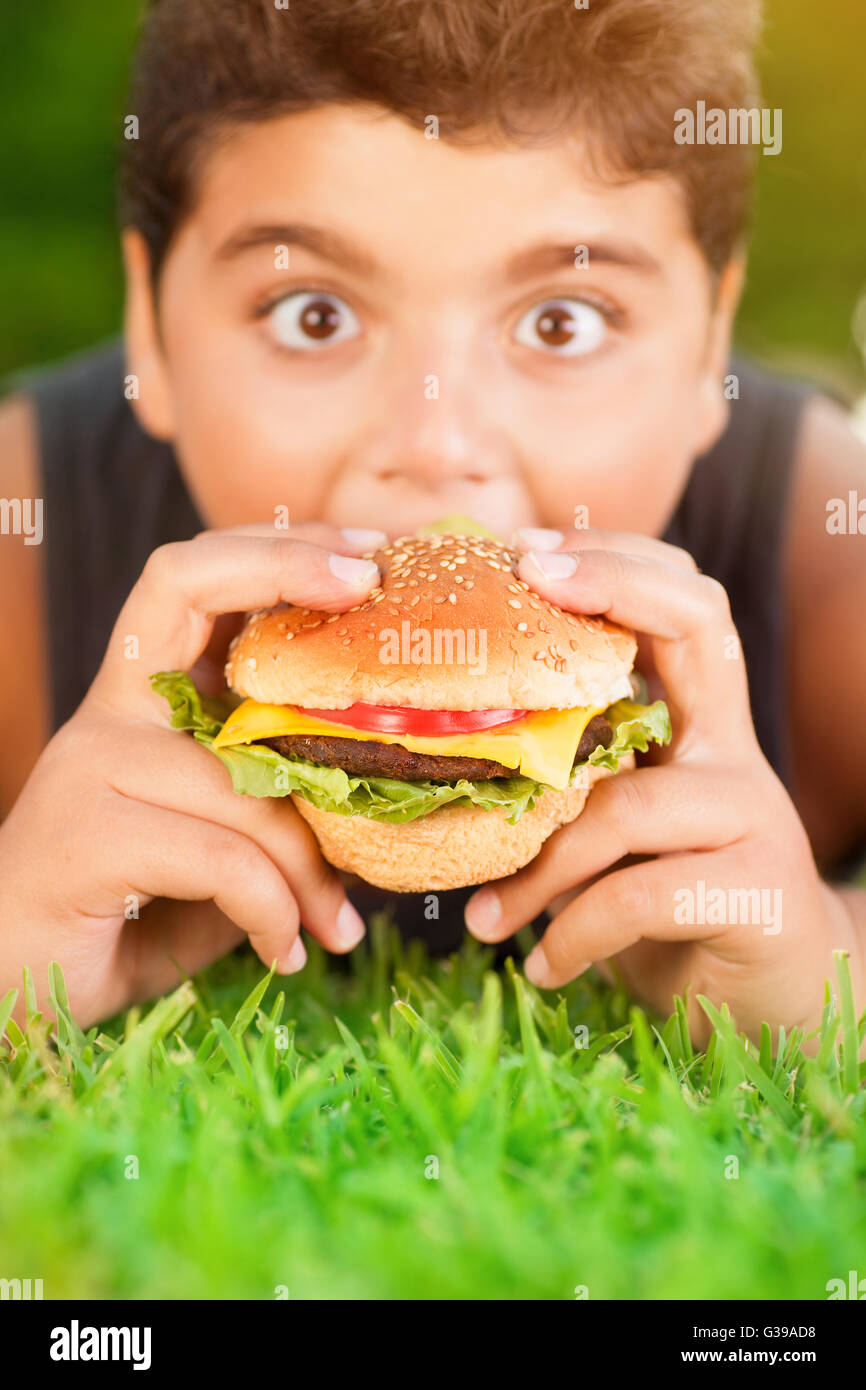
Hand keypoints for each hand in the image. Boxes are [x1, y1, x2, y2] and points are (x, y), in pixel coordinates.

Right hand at [0, 523, 383, 1027]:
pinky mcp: (85, 833)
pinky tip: (282, 953)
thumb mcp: (217, 848)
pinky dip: (272, 911)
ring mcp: (91, 764)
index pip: (192, 579)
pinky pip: (224, 856)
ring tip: (338, 926)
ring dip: (312, 863)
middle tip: (373, 589)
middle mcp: (110, 712)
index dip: (275, 550)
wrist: (13, 994)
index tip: (364, 556)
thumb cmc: (128, 917)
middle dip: (288, 566)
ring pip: (244, 774)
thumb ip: (275, 804)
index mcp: (141, 701)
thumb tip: (383, 794)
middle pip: (185, 584)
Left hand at [464, 526, 859, 1043]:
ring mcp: (752, 818)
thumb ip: (571, 793)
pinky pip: (638, 897)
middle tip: (522, 584)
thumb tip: (444, 763)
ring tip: (481, 921)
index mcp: (700, 732)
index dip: (616, 563)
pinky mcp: (757, 894)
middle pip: (700, 624)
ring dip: (536, 867)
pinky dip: (572, 934)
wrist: (776, 1007)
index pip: (684, 606)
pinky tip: (543, 967)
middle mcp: (733, 755)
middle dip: (610, 586)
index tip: (527, 552)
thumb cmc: (672, 915)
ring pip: (626, 804)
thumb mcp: (619, 841)